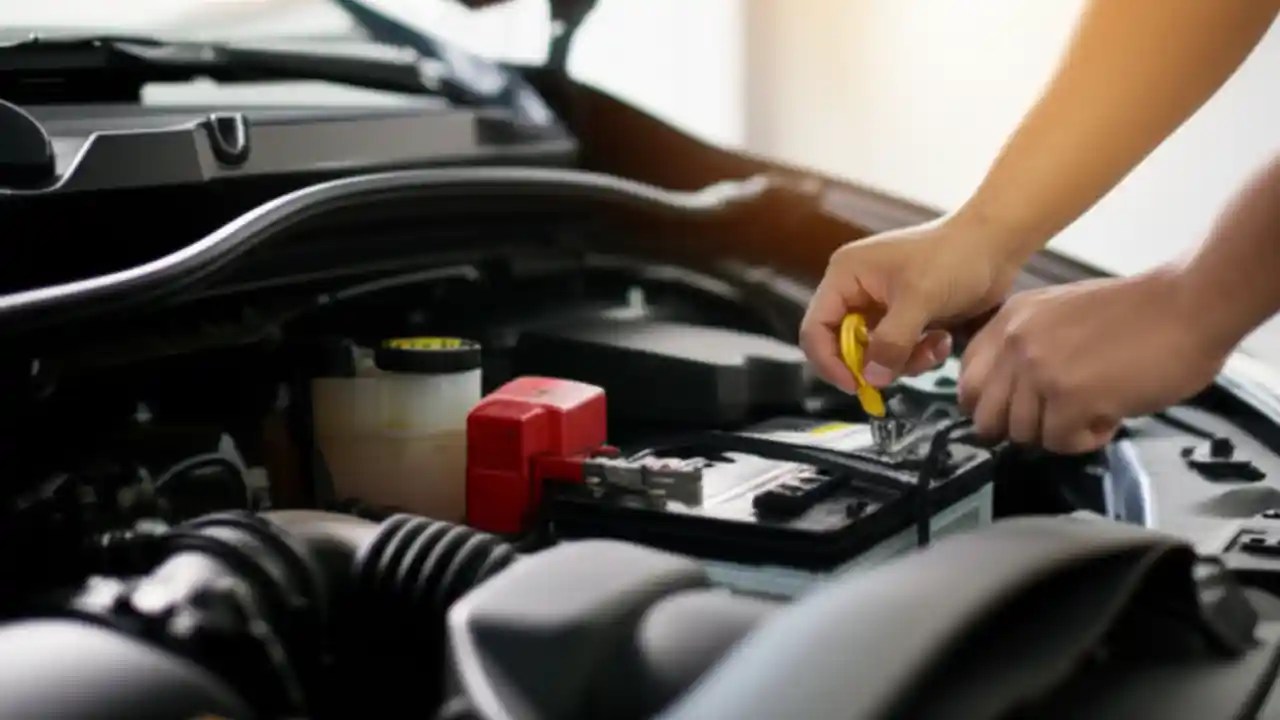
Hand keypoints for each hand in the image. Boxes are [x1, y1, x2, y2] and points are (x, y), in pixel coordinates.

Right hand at [800, 219, 1021, 393]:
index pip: (815, 328)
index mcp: (845, 276)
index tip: (854, 386)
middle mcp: (855, 290)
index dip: (829, 361)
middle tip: (900, 371)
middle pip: (843, 345)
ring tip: (933, 348)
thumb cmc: (953, 259)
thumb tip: (870, 380)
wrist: (996, 243)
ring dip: (903, 360)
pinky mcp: (902, 316)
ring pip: (872, 353)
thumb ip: (891, 342)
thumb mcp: (919, 300)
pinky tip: (942, 339)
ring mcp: (879, 304)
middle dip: (873, 362)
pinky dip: (917, 353)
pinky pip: (896, 349)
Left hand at [958, 266, 1230, 453]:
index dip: (992, 405)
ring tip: (1094, 406)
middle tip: (1057, 417)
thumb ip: (1027, 347)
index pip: (968, 380)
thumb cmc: (1138, 313)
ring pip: (1023, 435)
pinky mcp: (1070, 398)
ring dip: (1059, 432)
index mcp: (1010, 319)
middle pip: (986, 417)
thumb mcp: (1060, 314)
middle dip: (1020, 428)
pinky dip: (1086, 439)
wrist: (1189, 304)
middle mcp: (1015, 343)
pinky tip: (1110, 413)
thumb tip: (1008, 395)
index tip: (1017, 410)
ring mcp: (1040, 371)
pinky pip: (1060, 443)